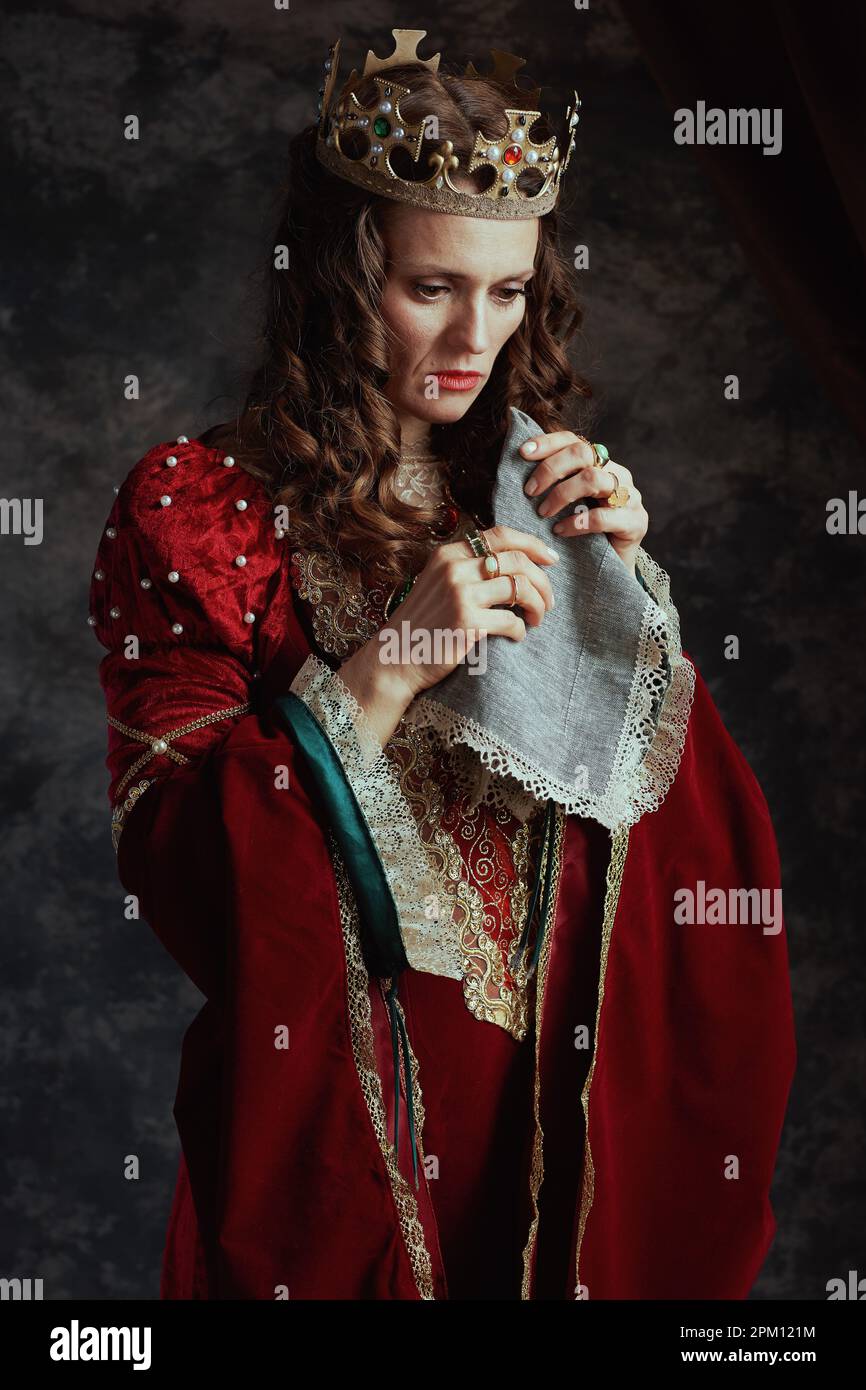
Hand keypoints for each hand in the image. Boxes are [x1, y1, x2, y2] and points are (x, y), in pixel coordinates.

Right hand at [359, 524, 558, 700]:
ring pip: (520, 588)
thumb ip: (467, 568)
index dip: (533, 545)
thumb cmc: (422, 623)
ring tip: (538, 618)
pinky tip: (517, 636)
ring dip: (538, 604)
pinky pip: (512, 621)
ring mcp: (460, 594)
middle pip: (517, 561)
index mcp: (448, 554)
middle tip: (549, 600)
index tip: (551, 560)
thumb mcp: (437, 583)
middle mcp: (454, 568)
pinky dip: (521, 630)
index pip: (501, 536)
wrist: (396, 657)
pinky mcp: (467, 622)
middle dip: (543, 580)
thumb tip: (516, 565)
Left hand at [520, 431, 647, 574]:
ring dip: (562, 494)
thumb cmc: (583, 533)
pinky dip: (576, 523)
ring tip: (543, 513)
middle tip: (530, 490)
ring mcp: (630, 497)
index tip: (523, 453)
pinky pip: (602, 517)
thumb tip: (516, 469)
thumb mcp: (566, 505)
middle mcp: (617, 474)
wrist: (612, 567)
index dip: (548, 443)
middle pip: (584, 453)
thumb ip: (552, 485)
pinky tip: (560, 530)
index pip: (574, 440)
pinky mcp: (636, 522)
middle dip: (551, 469)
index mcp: (600, 465)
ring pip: (594, 479)